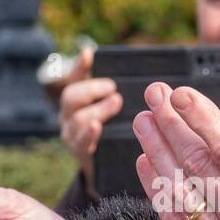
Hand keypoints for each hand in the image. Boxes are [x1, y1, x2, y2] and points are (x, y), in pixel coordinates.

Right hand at [58, 49, 123, 189]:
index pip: (76, 77)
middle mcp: (70, 114)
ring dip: (96, 109)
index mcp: (79, 99)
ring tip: (115, 102)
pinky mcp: (79, 151)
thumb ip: (121, 95)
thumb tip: (149, 80)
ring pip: (76, 119)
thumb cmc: (116, 130)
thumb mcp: (117, 109)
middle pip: (71, 96)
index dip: (81, 66)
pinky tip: (96, 127)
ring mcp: (72, 133)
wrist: (107, 166)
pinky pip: (80, 141)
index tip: (89, 53)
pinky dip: (88, 133)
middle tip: (113, 88)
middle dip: (91, 90)